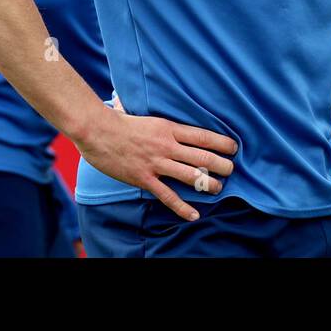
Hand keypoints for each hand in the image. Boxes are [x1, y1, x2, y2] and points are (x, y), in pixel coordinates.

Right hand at [77, 105, 236, 221]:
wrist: (97, 130)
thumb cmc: (120, 121)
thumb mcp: (148, 116)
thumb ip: (163, 122)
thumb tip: (174, 120)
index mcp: (169, 128)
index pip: (202, 135)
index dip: (221, 142)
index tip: (234, 147)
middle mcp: (167, 145)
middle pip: (202, 156)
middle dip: (221, 164)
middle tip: (232, 169)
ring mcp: (156, 163)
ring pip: (189, 175)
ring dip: (207, 183)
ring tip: (219, 188)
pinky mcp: (144, 178)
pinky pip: (167, 195)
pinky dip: (182, 207)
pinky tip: (194, 214)